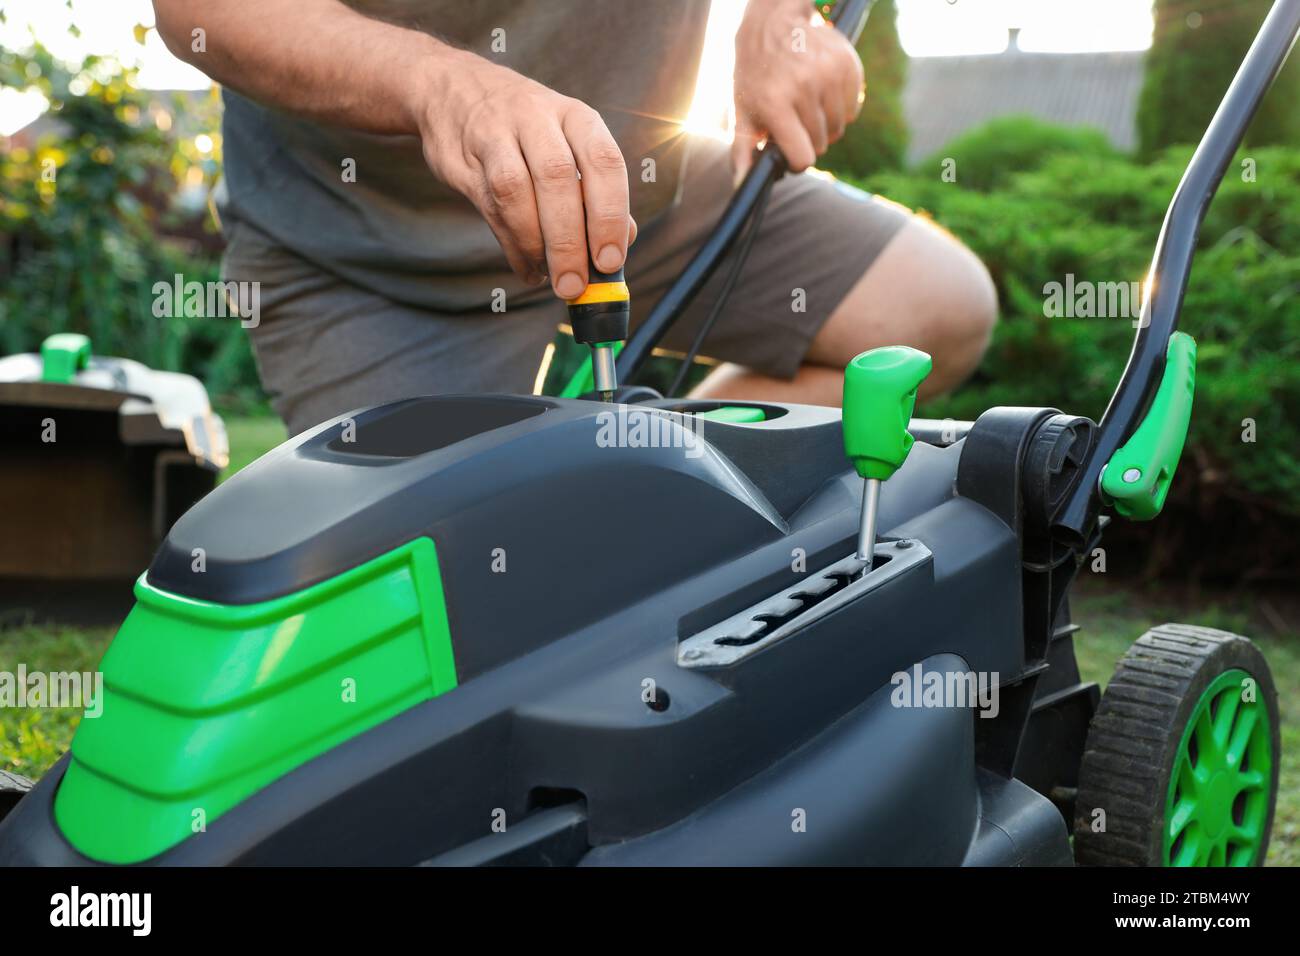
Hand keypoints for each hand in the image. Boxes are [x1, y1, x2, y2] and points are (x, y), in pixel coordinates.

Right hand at [414, 51, 636, 298]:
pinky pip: (489, 206)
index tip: (610, 261)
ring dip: (535, 244)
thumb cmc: (526, 128)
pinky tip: (528, 267)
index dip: (610, 215)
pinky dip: (511, 245)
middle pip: (558, 179)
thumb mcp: (568, 142)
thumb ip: (596, 190)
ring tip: (549, 276)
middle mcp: (537, 117)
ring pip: (516, 191)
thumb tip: (627, 239)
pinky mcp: (462, 157)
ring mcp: (495, 133)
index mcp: (575, 116)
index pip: (604, 162)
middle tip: (575, 285)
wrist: (451, 88)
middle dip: (569, 241)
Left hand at [732, 0, 864, 178]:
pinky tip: (822, 91)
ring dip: (824, 124)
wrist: (773, 24)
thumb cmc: (755, 74)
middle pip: (821, 144)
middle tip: (794, 119)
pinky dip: (840, 107)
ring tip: (807, 104)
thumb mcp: (742, 110)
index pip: (804, 157)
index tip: (791, 151)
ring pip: (838, 128)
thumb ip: (742, 150)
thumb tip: (741, 185)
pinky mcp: (848, 64)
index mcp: (775, 103)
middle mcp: (804, 87)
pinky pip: (852, 108)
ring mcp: (829, 74)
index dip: (798, 160)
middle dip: (808, 138)